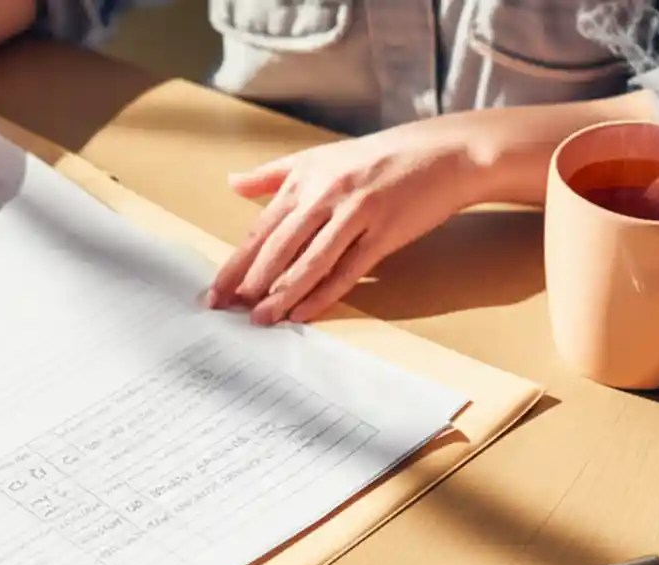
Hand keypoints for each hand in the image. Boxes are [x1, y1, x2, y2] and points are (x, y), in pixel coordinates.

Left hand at [207, 123, 486, 324]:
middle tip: (226, 310)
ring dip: (281, 293)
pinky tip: (303, 313)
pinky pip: (347, 270)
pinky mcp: (383, 233)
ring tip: (261, 318)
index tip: (216, 289)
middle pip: (278, 246)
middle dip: (248, 281)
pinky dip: (323, 294)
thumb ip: (274, 174)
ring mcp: (355, 214)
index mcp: (306, 178)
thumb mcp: (320, 156)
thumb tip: (232, 183)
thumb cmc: (379, 156)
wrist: (443, 153)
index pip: (262, 228)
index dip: (236, 262)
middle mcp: (325, 194)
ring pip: (310, 261)